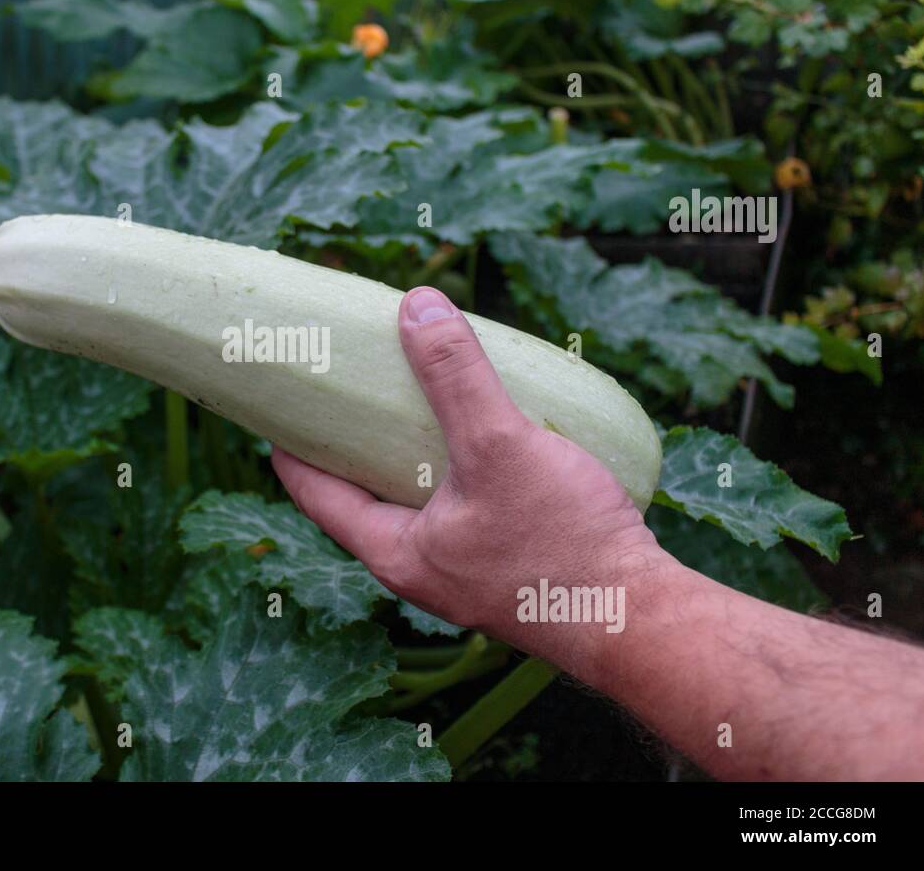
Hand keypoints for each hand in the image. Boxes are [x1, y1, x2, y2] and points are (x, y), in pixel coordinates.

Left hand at [272, 286, 671, 648]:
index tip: (279, 396)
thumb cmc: (563, 544)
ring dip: (408, 451)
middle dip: (354, 439)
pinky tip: (480, 432)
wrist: (644, 621)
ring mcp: (462, 571)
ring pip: (416, 499)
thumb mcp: (499, 445)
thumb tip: (415, 303)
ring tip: (412, 396)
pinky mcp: (505, 565)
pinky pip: (462, 507)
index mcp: (392, 552)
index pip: (313, 491)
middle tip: (349, 385)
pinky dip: (456, 467)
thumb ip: (454, 375)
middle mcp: (418, 568)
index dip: (290, 441)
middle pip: (361, 493)